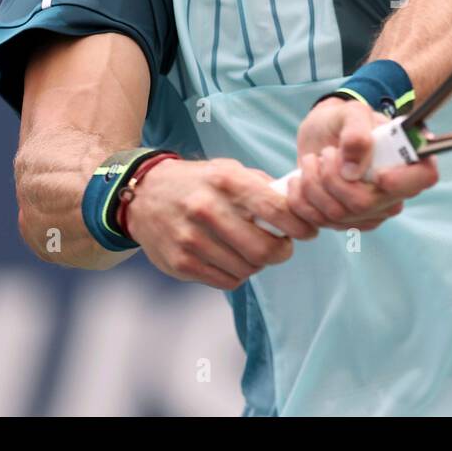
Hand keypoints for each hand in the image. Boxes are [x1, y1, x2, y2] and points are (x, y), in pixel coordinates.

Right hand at [125, 157, 317, 289]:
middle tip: (282, 247)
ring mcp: (191, 239)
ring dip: (257, 264)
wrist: (144, 195)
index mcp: (226, 181)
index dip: (300, 226)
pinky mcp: (181, 263)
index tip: (307, 231)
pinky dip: (237, 274)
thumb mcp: (229, 169)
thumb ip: (262, 187)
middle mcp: (207, 209)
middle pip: (265, 250)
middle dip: (282, 252)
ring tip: (251, 249)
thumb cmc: (198, 183)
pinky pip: (227, 281)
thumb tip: (298, 207)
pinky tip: (230, 258)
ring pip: (247, 269)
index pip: (277, 210)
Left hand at [288, 98, 438, 230]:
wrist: (322, 134)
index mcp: (407, 160)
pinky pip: (317, 222)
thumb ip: (356, 132)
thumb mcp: (350, 112)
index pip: (424, 177)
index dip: (403, 181)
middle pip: (365, 204)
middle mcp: (394, 192)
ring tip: (313, 160)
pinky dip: (300, 199)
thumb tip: (353, 169)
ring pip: (337, 215)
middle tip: (326, 153)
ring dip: (313, 183)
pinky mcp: (345, 223)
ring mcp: (370, 212)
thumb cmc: (343, 121)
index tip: (378, 174)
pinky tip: (302, 179)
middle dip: (332, 178)